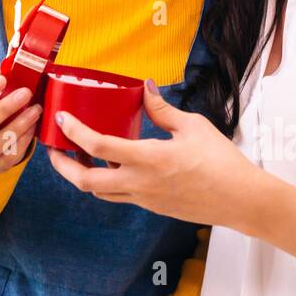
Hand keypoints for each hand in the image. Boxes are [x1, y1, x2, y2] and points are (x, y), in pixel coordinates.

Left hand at [47, 79, 266, 231]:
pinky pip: (118, 196)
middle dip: (63, 166)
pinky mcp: (152, 207)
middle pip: (86, 181)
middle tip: (54, 149)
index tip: (62, 119)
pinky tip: (111, 165)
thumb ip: (162, 109)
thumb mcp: (192, 126)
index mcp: (148, 159)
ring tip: (79, 155)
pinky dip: (106, 181)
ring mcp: (144, 199)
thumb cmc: (221, 162)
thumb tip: (145, 88)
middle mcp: (140, 183)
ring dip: (82, 175)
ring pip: (99, 192)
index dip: (74, 132)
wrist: (241, 200)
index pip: (99, 145)